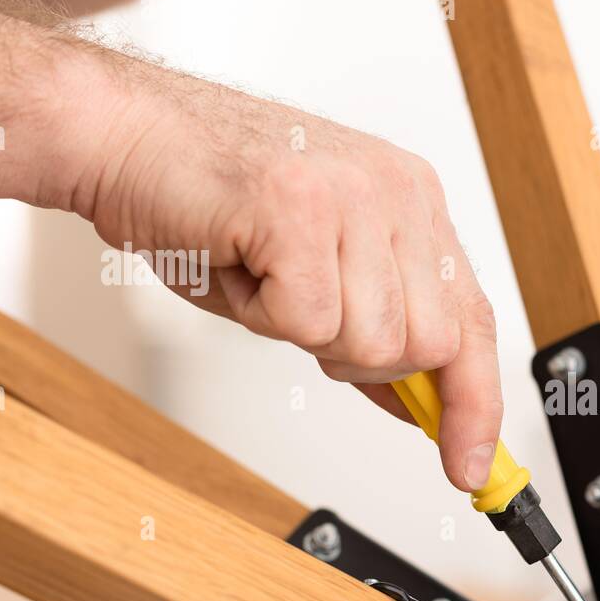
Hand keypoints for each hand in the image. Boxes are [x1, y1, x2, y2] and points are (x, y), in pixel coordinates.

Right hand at [71, 62, 502, 492]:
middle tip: (300, 311)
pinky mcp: (301, 208)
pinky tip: (242, 266)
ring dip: (306, 335)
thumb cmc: (213, 205)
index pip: (475, 322)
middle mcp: (399, 193)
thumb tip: (425, 409)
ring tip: (266, 277)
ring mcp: (355, 196)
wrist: (123, 135)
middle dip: (360, 362)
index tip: (470, 465)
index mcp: (414, 204)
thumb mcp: (318, 276)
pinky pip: (309, 323)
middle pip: (429, 347)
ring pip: (373, 343)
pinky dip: (264, 317)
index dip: (476, 403)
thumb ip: (378, 336)